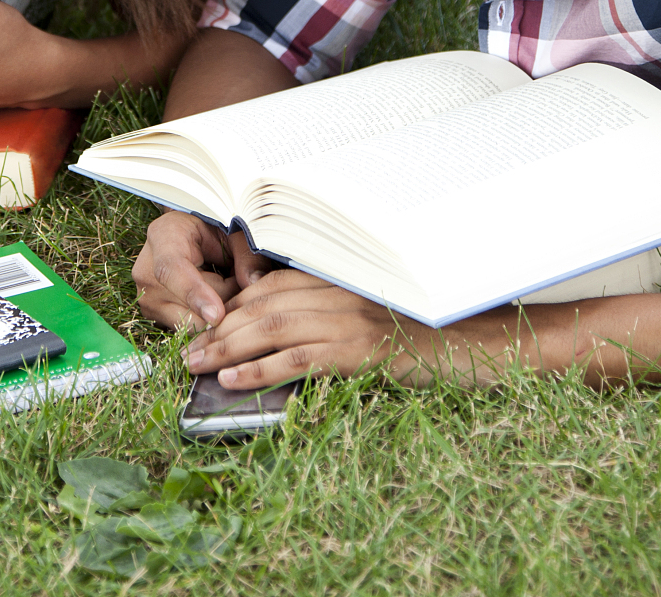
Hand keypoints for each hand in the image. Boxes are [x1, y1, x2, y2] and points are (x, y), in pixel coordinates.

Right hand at [133, 210, 274, 329]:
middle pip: (187, 307)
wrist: (192, 233)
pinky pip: (190, 330)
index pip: (171, 270)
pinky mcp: (156, 317)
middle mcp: (147, 271)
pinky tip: (216, 300)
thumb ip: (246, 254)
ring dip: (218, 313)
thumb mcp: (233, 232)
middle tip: (239, 281)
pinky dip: (209, 321)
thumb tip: (254, 282)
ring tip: (227, 286)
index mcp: (163, 237)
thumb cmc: (213, 228)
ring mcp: (148, 298)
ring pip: (192, 324)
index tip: (216, 315)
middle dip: (223, 303)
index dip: (194, 293)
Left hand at [181, 269, 485, 390]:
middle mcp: (338, 292)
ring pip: (271, 329)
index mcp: (338, 279)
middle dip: (220, 328)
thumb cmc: (422, 333)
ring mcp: (347, 319)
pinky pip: (296, 358)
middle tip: (188, 352)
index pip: (271, 287)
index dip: (234, 307)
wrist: (471, 344)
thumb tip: (286, 331)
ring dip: (227, 348)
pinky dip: (259, 371)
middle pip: (262, 306)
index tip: (206, 326)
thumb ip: (333, 311)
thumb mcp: (373, 313)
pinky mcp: (357, 350)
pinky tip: (233, 382)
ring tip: (197, 366)